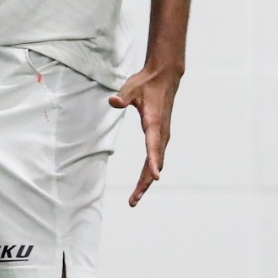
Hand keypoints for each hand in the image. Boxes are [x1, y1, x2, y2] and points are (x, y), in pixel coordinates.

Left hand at [109, 64, 180, 206]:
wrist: (165, 77)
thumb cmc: (146, 83)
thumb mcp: (131, 87)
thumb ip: (123, 96)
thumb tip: (112, 101)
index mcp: (154, 123)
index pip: (153, 146)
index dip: (154, 163)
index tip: (155, 178)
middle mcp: (161, 132)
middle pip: (155, 162)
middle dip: (145, 182)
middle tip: (133, 200)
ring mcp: (163, 135)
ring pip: (157, 162)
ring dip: (147, 180)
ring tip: (135, 197)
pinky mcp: (161, 135)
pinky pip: (156, 157)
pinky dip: (151, 170)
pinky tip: (144, 180)